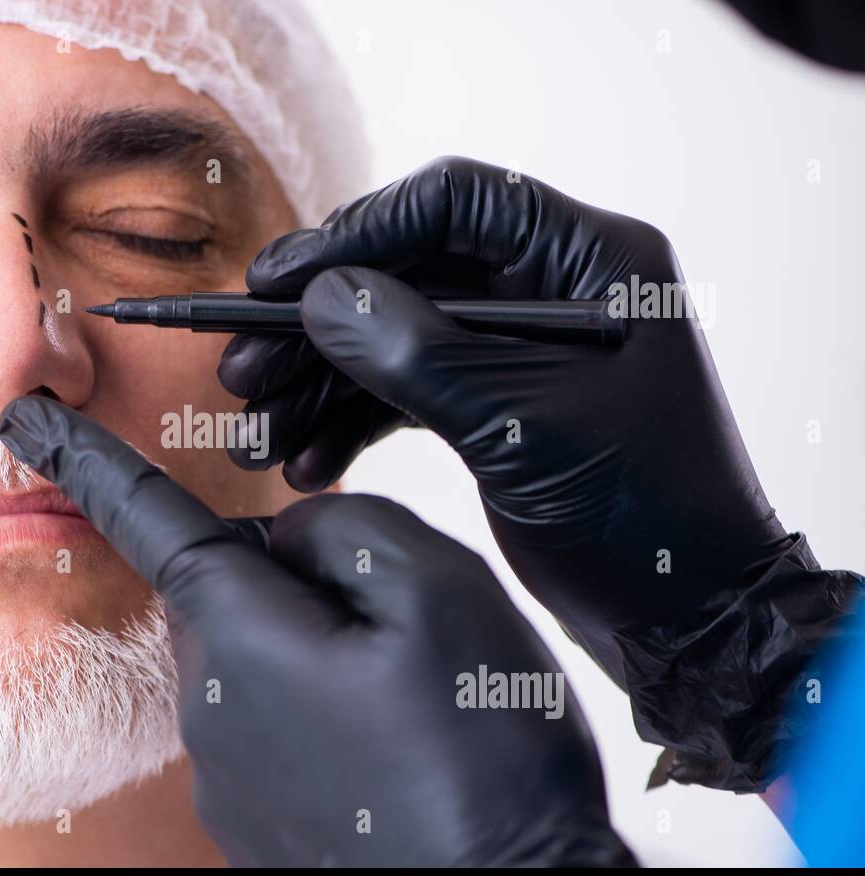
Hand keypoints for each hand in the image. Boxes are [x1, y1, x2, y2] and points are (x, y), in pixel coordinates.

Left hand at [0, 395, 633, 866]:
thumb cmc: (484, 757)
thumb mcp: (438, 594)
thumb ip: (342, 530)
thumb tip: (289, 539)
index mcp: (243, 636)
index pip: (145, 521)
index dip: (86, 460)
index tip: (24, 423)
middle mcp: (209, 709)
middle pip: (228, 593)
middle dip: (294, 583)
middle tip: (399, 629)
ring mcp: (227, 776)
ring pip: (257, 661)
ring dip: (318, 656)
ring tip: (414, 706)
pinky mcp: (254, 820)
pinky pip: (272, 729)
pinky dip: (323, 718)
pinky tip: (396, 754)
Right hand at [220, 156, 861, 790]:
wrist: (689, 615)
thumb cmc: (641, 514)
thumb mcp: (522, 424)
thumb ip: (417, 353)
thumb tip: (319, 298)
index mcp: (586, 262)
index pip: (453, 205)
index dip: (354, 234)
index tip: (273, 283)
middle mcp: (550, 290)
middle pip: (406, 276)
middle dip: (316, 330)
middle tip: (242, 375)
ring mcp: (517, 351)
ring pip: (393, 340)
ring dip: (318, 387)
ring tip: (255, 440)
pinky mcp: (494, 405)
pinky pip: (405, 394)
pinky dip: (352, 426)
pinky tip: (306, 465)